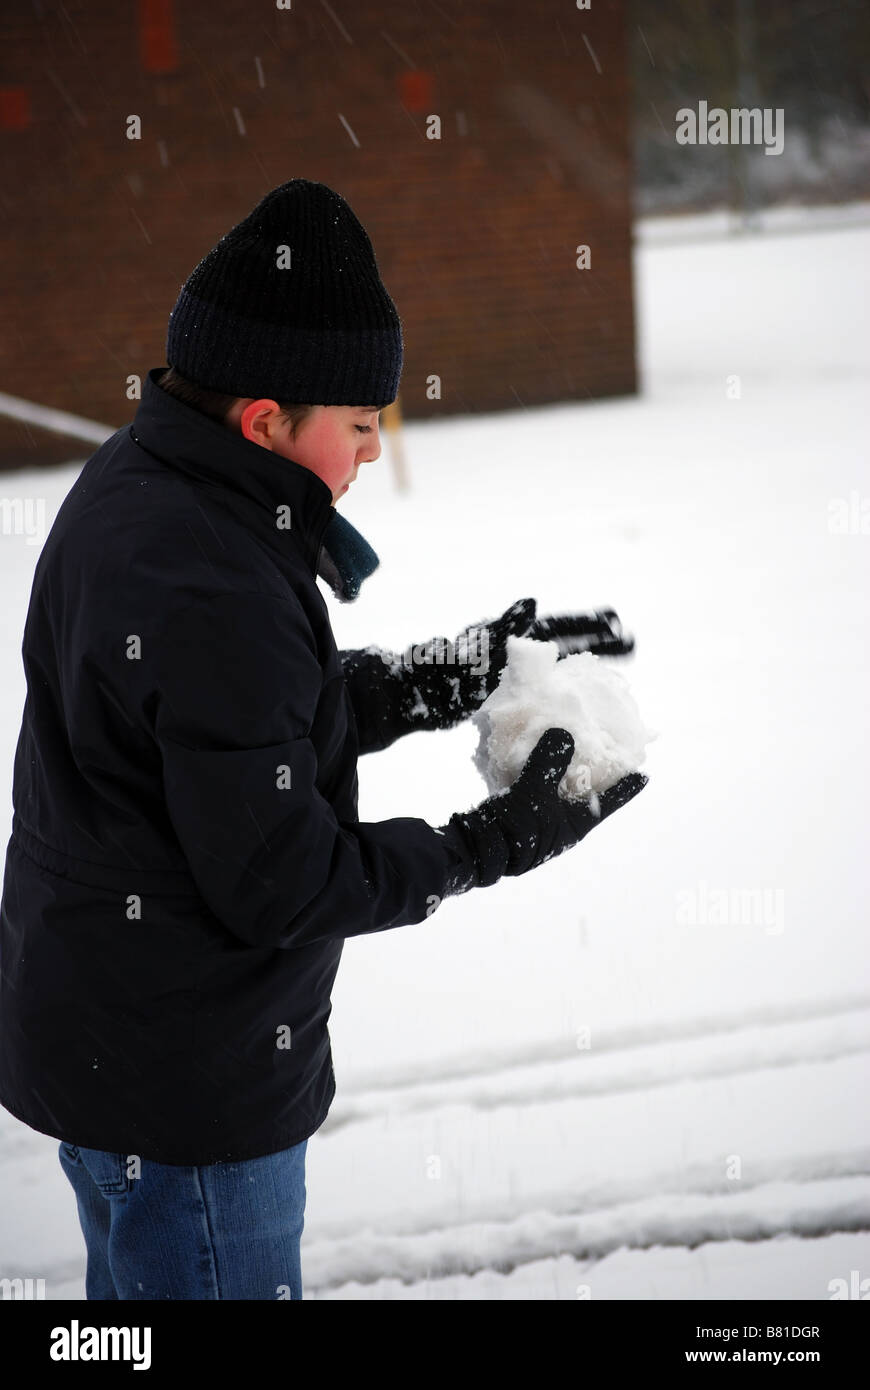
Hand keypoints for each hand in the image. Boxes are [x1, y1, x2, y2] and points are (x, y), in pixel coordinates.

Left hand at [395, 597, 635, 732]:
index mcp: (516, 636)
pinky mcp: (506, 692)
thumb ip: (504, 628)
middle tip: (632, 642)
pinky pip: (544, 689)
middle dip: (598, 642)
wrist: (414, 697)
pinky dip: (563, 691)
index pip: (562, 627)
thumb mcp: (475, 649)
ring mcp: (512, 672)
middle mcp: (517, 650)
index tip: (619, 623)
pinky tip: (578, 703)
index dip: (590, 626)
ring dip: (586, 666)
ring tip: (616, 670)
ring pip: (558, 666)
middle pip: (566, 643)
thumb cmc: (441, 673)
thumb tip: (531, 602)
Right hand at [436, 727, 647, 893]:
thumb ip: (549, 762)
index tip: (644, 775)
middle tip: (605, 749)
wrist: (477, 850)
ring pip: (560, 789)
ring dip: (564, 769)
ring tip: (570, 744)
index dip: (626, 788)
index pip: (609, 802)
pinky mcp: (520, 812)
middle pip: (586, 794)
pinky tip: (533, 751)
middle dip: (594, 773)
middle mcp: (562, 822)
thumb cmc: (514, 829)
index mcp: (575, 823)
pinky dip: (539, 770)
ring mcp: (541, 818)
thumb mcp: (534, 793)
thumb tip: (564, 733)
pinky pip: (537, 787)